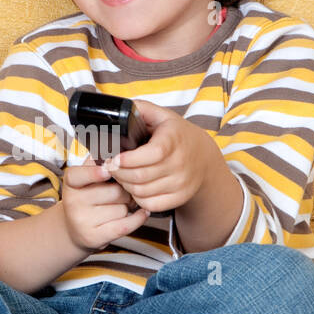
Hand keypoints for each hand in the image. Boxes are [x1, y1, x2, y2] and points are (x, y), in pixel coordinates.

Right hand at [60, 154, 149, 251]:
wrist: (74, 230)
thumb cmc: (87, 198)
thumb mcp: (85, 179)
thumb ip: (97, 162)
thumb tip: (116, 142)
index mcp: (71, 183)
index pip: (78, 175)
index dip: (94, 172)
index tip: (106, 170)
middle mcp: (73, 202)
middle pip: (114, 191)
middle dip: (125, 190)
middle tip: (125, 190)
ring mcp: (82, 221)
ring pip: (122, 208)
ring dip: (128, 206)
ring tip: (121, 205)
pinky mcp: (94, 237)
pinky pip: (125, 225)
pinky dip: (138, 219)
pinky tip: (141, 213)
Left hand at [100, 100, 219, 213]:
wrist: (203, 156)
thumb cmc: (176, 134)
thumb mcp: (162, 116)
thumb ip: (141, 109)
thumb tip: (119, 108)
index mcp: (173, 140)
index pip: (151, 154)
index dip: (129, 159)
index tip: (113, 158)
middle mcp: (180, 164)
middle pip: (141, 176)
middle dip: (119, 173)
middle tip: (110, 167)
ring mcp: (181, 183)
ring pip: (142, 192)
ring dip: (125, 185)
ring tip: (120, 175)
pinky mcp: (180, 198)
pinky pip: (151, 205)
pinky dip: (137, 198)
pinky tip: (134, 186)